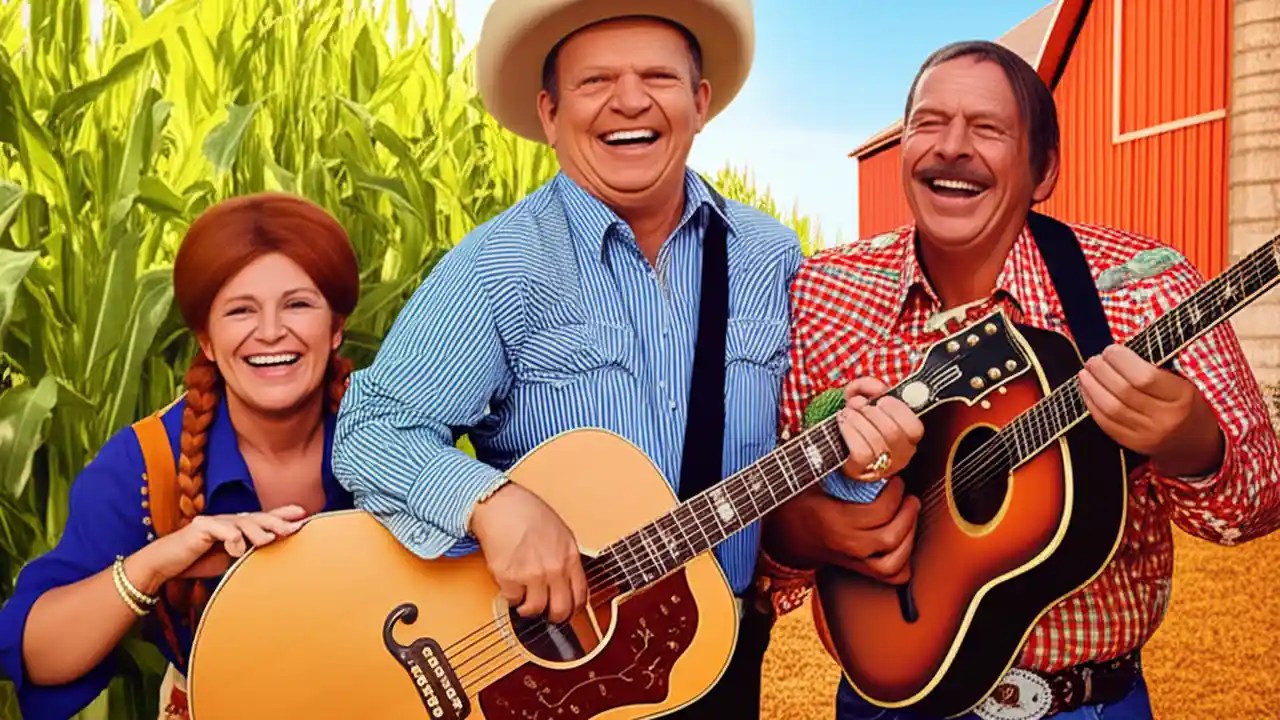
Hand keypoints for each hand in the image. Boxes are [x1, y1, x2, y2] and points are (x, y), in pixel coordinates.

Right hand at [133, 505, 308, 591]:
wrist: (163, 565)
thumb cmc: (196, 562)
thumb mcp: (227, 559)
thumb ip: (247, 553)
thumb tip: (271, 551)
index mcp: (236, 527)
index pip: (263, 519)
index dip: (282, 514)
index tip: (304, 515)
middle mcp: (227, 520)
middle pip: (257, 518)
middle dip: (278, 521)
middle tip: (295, 526)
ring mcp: (214, 521)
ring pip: (242, 522)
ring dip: (259, 531)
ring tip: (271, 538)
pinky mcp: (200, 527)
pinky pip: (222, 531)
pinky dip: (232, 540)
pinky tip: (238, 550)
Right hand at [470, 483, 586, 622]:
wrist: (501, 505)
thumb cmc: (527, 512)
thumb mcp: (560, 532)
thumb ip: (566, 557)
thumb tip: (567, 580)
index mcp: (569, 556)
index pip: (581, 595)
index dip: (574, 609)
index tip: (567, 610)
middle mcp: (554, 568)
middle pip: (561, 610)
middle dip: (554, 616)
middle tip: (547, 613)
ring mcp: (532, 574)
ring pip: (535, 609)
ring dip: (529, 608)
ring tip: (524, 601)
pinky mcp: (509, 577)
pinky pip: (513, 600)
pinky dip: (510, 597)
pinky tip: (510, 586)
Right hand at [764, 477, 919, 583]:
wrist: (784, 536)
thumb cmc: (798, 504)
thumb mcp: (809, 480)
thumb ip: (831, 465)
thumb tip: (855, 443)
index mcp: (835, 522)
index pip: (878, 513)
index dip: (894, 494)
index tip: (895, 479)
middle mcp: (847, 545)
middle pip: (891, 537)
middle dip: (908, 513)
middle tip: (908, 495)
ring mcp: (853, 561)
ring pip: (895, 562)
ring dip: (909, 537)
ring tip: (910, 515)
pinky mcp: (858, 569)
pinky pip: (890, 576)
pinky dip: (904, 562)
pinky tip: (904, 541)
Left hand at [837, 378, 924, 480]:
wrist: (834, 440)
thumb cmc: (856, 419)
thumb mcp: (862, 396)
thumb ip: (869, 385)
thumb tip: (878, 388)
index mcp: (908, 437)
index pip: (915, 429)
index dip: (898, 411)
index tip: (881, 400)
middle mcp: (900, 455)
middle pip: (893, 433)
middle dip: (872, 413)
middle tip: (858, 404)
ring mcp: (881, 467)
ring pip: (876, 442)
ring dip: (858, 421)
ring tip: (847, 413)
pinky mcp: (861, 472)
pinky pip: (861, 453)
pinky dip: (850, 433)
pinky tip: (842, 423)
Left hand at [1078, 345, 1224, 475]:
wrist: (1195, 442)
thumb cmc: (1186, 403)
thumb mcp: (1184, 382)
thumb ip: (1156, 368)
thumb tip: (1118, 351)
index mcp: (1181, 397)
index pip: (1145, 378)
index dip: (1121, 361)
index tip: (1111, 349)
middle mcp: (1164, 418)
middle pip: (1123, 391)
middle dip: (1102, 371)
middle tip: (1094, 359)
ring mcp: (1146, 434)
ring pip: (1110, 408)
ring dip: (1092, 386)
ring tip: (1086, 372)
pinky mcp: (1132, 444)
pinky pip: (1105, 423)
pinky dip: (1091, 404)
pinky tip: (1087, 390)